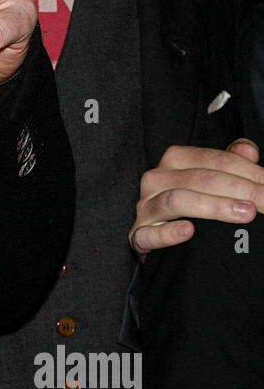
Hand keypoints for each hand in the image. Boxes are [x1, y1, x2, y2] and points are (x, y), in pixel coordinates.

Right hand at [129, 138, 263, 258]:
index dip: (249, 171)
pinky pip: (149, 234)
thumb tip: (248, 150)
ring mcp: (145, 208)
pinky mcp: (138, 235)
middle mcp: (157, 180)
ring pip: (177, 200)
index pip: (216, 160)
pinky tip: (189, 231)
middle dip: (241, 190)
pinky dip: (168, 233)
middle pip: (201, 179)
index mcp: (175, 161)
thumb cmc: (190, 205)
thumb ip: (232, 162)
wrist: (160, 238)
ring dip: (214, 207)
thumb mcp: (212, 180)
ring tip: (244, 214)